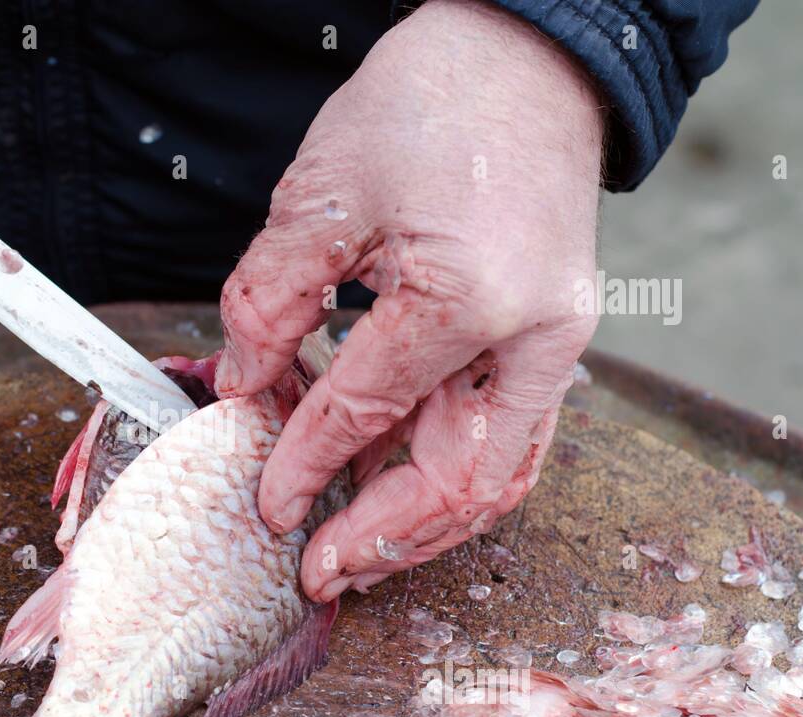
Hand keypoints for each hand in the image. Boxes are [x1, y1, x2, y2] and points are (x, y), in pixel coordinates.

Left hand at [215, 0, 603, 601]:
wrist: (526, 57)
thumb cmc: (429, 101)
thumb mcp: (319, 194)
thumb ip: (269, 302)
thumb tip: (242, 386)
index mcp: (470, 296)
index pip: (366, 411)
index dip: (305, 465)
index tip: (266, 506)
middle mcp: (534, 336)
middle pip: (460, 480)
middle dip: (384, 540)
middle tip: (319, 573)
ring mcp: (560, 342)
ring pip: (499, 477)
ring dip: (427, 529)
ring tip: (360, 557)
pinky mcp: (558, 339)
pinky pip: (511, 441)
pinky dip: (455, 481)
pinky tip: (399, 496)